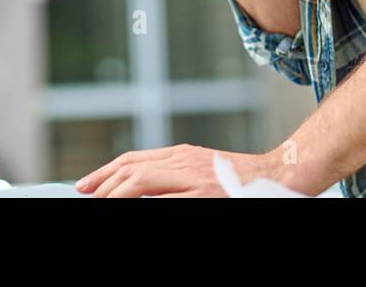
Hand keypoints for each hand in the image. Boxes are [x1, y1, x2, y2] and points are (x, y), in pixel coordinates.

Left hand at [73, 143, 295, 196]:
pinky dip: (146, 204)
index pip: (133, 160)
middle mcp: (185, 163)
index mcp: (181, 156)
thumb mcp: (201, 170)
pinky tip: (132, 209)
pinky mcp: (206, 195)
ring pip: (143, 181)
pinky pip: (167, 201)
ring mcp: (195, 180)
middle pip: (132, 169)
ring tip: (100, 204)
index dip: (104, 172)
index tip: (85, 185)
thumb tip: (138, 186)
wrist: (279, 176)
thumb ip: (172, 175)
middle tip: (86, 198)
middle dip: (103, 184)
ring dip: (116, 194)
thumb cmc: (241, 180)